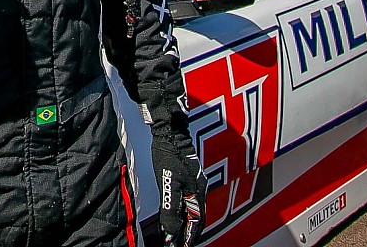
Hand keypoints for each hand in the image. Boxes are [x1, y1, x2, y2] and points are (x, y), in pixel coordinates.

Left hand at [152, 131, 205, 246]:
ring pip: (192, 211)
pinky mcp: (187, 177)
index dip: (189, 237)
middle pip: (196, 219)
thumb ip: (171, 208)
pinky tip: (177, 215)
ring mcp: (194, 183)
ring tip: (178, 237)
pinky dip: (183, 213)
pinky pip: (188, 201)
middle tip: (180, 245)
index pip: (195, 223)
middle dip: (189, 234)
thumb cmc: (169, 154)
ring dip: (186, 225)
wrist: (169, 131)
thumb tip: (171, 231)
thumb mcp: (168, 183)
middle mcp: (199, 190)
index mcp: (197, 193)